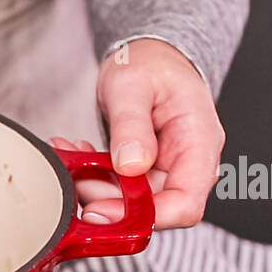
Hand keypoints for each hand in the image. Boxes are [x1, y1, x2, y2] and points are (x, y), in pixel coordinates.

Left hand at [53, 38, 224, 228]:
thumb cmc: (151, 63)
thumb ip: (131, 125)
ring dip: (95, 187)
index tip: (101, 209)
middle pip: (153, 208)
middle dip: (108, 199)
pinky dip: (95, 178)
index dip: (146, 216)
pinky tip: (79, 156)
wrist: (151, 56)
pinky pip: (120, 189)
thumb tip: (132, 166)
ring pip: (130, 203)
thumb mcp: (133, 84)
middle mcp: (188, 163)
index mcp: (199, 142)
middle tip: (76, 175)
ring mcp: (168, 170)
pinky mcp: (147, 173)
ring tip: (71, 156)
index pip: (185, 203)